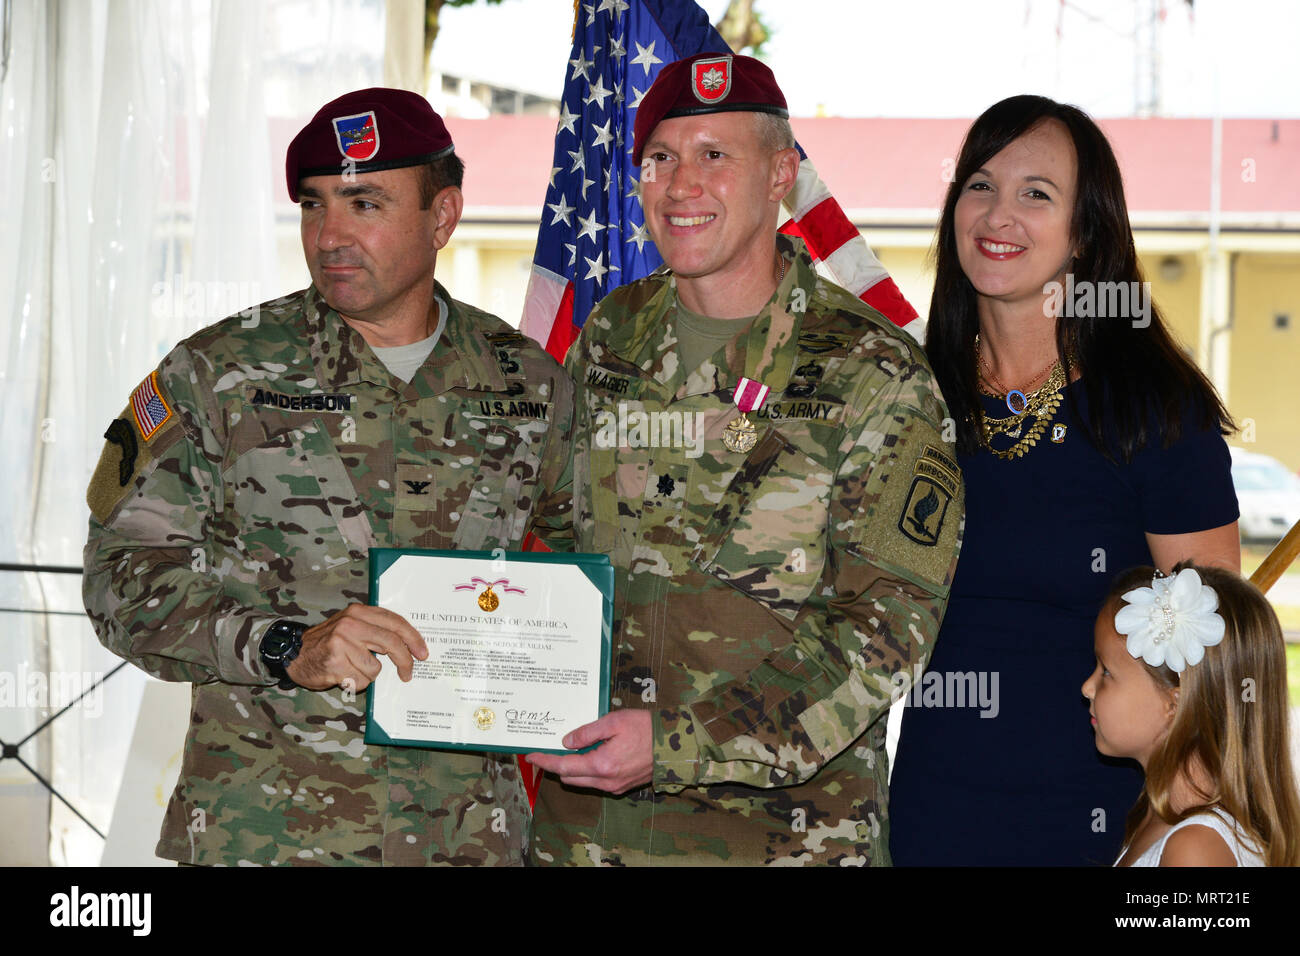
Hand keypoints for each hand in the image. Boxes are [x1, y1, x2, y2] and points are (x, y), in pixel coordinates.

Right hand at [285, 604, 426, 691]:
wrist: (294, 654)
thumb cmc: (327, 643)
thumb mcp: (350, 626)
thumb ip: (374, 630)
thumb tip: (408, 646)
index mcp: (358, 612)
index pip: (395, 622)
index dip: (413, 638)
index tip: (422, 652)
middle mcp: (351, 624)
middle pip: (392, 644)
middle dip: (405, 661)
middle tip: (408, 674)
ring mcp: (342, 643)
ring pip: (376, 667)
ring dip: (369, 675)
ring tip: (352, 669)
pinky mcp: (335, 663)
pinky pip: (361, 680)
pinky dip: (356, 683)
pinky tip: (343, 676)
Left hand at [526, 709, 652, 794]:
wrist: (675, 746)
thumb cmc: (646, 729)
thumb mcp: (614, 722)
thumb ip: (587, 732)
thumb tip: (567, 741)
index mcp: (601, 765)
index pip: (563, 766)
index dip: (545, 761)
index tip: (531, 756)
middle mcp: (605, 781)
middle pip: (570, 777)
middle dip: (557, 765)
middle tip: (551, 749)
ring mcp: (615, 787)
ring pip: (583, 782)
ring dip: (574, 768)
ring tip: (573, 749)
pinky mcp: (622, 787)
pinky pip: (597, 782)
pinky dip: (589, 771)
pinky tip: (593, 754)